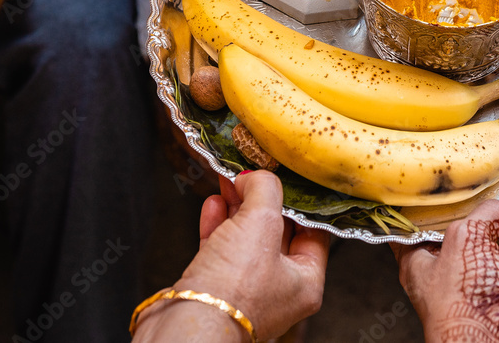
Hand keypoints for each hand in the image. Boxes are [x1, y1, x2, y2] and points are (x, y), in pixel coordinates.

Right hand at [163, 171, 327, 341]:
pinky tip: (214, 203)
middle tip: (253, 174)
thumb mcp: (262, 222)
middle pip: (277, 231)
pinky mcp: (216, 288)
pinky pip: (221, 248)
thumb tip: (257, 178)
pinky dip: (218, 224)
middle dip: (262, 199)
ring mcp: (247, 290)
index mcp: (306, 281)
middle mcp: (280, 289)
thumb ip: (265, 190)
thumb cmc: (233, 288)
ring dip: (237, 207)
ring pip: (246, 238)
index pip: (312, 230)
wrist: (186, 323)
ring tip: (231, 180)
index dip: (298, 201)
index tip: (286, 177)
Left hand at [395, 193, 498, 342]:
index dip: (439, 198)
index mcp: (424, 256)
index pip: (427, 220)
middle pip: (476, 222)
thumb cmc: (459, 305)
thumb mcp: (464, 240)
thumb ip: (488, 213)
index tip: (452, 174)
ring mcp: (489, 273)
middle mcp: (456, 264)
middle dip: (494, 198)